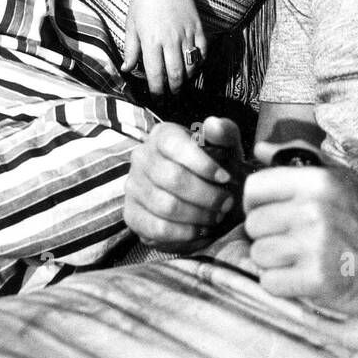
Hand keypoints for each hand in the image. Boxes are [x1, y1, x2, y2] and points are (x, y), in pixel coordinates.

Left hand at [121, 0, 205, 95]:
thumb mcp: (131, 24)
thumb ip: (131, 49)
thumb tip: (126, 70)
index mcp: (151, 40)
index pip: (155, 74)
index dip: (157, 90)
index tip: (157, 97)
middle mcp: (170, 40)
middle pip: (175, 75)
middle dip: (173, 90)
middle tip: (171, 96)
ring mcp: (187, 34)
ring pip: (191, 66)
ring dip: (186, 79)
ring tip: (181, 83)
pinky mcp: (199, 27)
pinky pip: (203, 52)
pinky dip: (200, 63)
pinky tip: (193, 67)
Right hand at [124, 118, 241, 250]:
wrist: (204, 198)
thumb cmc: (216, 169)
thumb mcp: (226, 148)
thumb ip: (225, 133)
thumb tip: (212, 124)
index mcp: (162, 135)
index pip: (176, 146)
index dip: (203, 164)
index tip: (226, 178)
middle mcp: (141, 157)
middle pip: (173, 178)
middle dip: (207, 195)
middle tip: (226, 203)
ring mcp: (132, 186)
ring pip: (166, 206)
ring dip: (198, 216)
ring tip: (216, 217)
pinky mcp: (131, 215)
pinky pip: (157, 228)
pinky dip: (184, 233)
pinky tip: (200, 230)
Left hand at [243, 143, 357, 314]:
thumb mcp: (342, 180)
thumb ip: (299, 166)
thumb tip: (258, 150)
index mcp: (316, 181)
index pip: (254, 188)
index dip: (255, 205)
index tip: (269, 216)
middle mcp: (312, 210)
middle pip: (254, 225)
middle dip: (267, 236)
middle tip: (291, 243)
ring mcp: (315, 246)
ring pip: (259, 255)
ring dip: (274, 262)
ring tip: (300, 261)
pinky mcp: (318, 280)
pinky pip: (271, 282)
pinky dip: (282, 285)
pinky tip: (304, 279)